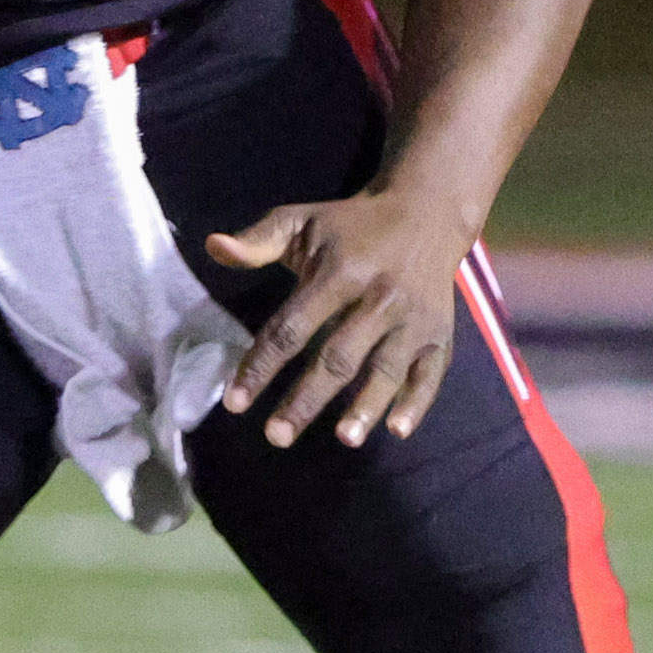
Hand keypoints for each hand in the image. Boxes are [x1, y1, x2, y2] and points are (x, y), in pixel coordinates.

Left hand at [206, 186, 466, 451]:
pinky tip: (397, 431)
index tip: (235, 403)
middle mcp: (380, 297)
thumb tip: (212, 246)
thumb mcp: (301, 222)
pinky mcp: (441, 333)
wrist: (427, 212)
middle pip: (338, 357)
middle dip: (306, 400)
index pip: (292, 327)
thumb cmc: (351, 226)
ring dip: (366, 406)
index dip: (261, 365)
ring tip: (343, 439)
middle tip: (277, 436)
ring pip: (387, 369)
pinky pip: (431, 373)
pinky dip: (417, 402)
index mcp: (340, 272)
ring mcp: (414, 318)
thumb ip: (258, 241)